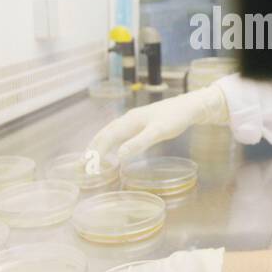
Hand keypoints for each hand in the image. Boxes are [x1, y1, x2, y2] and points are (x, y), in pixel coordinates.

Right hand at [87, 83, 229, 160]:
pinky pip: (119, 132)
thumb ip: (139, 143)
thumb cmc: (175, 118)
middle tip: (81, 164)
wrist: (190, 106)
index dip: (95, 151)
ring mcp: (134, 120)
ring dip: (100, 144)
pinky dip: (111, 141)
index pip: (106, 137)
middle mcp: (128, 119)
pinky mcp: (140, 122)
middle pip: (105, 133)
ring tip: (91, 156)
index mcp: (129, 121)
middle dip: (92, 148)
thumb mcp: (159, 132)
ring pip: (111, 132)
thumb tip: (118, 155)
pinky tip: (113, 148)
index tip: (85, 165)